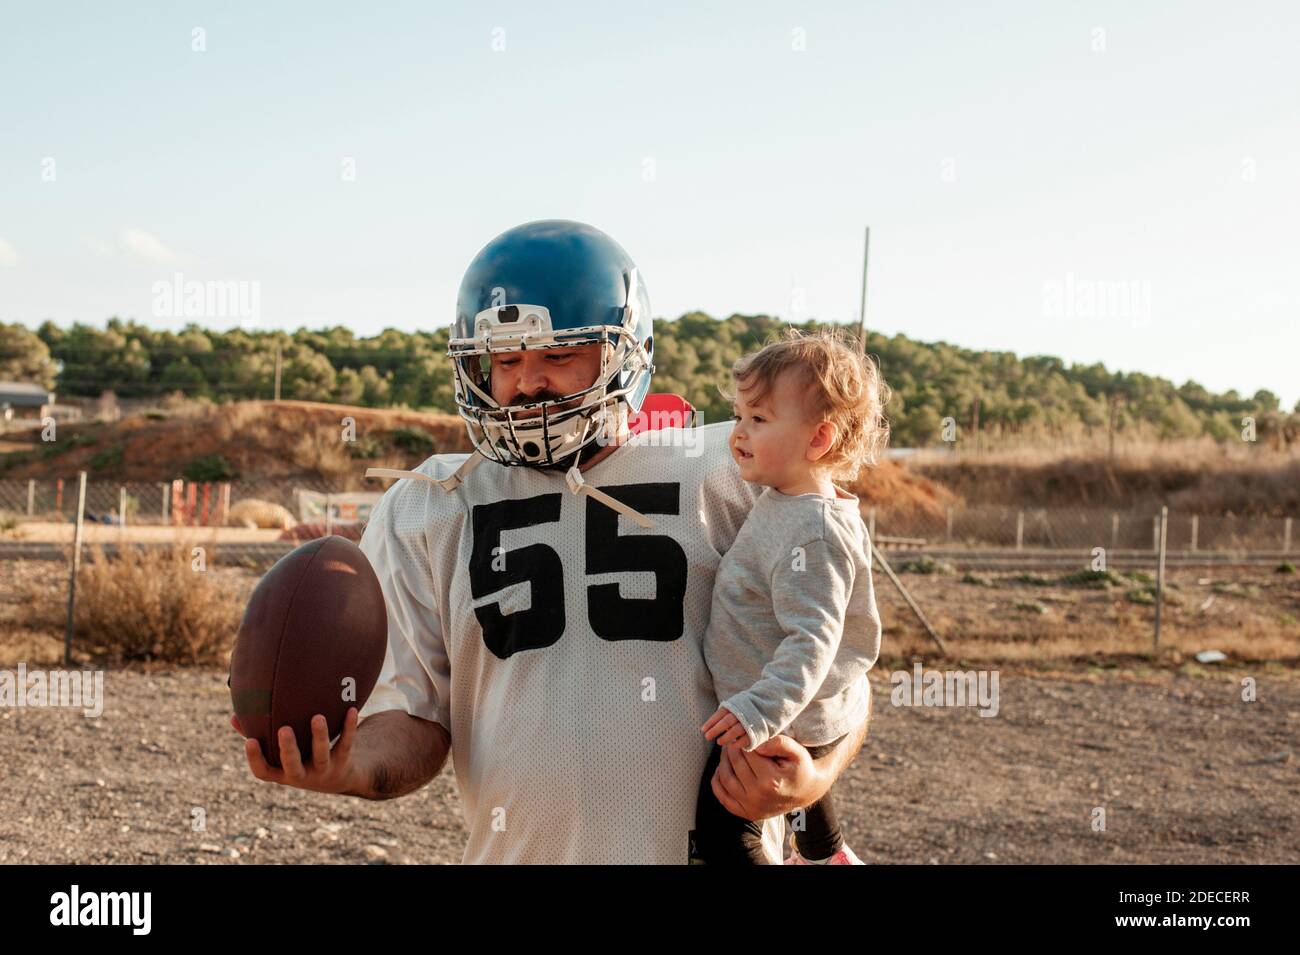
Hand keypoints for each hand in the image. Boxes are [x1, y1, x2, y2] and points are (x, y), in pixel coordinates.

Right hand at [231, 709, 362, 794]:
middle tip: (284, 729)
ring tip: (317, 717)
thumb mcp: (281, 753)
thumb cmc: (302, 758)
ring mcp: (323, 770)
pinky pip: (347, 743)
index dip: (256, 760)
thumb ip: (259, 734)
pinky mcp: (343, 761)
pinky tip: (351, 710)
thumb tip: (233, 717)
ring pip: (321, 755)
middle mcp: (302, 775)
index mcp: (282, 772)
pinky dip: (348, 727)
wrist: (341, 776)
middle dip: (288, 749)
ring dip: (320, 736)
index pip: (264, 772)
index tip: (250, 742)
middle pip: (293, 766)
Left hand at [701, 706, 751, 747]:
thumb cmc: (744, 712)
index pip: (720, 713)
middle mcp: (742, 713)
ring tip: (718, 742)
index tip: (702, 730)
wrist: (765, 711)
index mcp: (735, 706)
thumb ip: (723, 715)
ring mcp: (749, 722)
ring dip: (726, 737)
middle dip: (715, 729)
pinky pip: (746, 738)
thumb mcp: (734, 708)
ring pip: (736, 730)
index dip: (711, 722)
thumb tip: (706, 728)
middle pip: (726, 721)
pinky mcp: (756, 732)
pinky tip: (731, 746)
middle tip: (707, 737)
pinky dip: (738, 743)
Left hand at [710, 733, 825, 821]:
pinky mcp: (745, 813)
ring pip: (725, 778)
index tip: (743, 735)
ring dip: (722, 761)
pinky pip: (722, 796)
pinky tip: (722, 769)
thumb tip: (757, 743)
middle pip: (735, 764)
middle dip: (731, 748)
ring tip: (728, 751)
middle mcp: (758, 796)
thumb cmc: (801, 769)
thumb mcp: (797, 753)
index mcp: (771, 780)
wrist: (806, 793)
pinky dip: (717, 781)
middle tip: (733, 739)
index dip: (743, 740)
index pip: (747, 753)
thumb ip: (779, 743)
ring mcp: (750, 807)